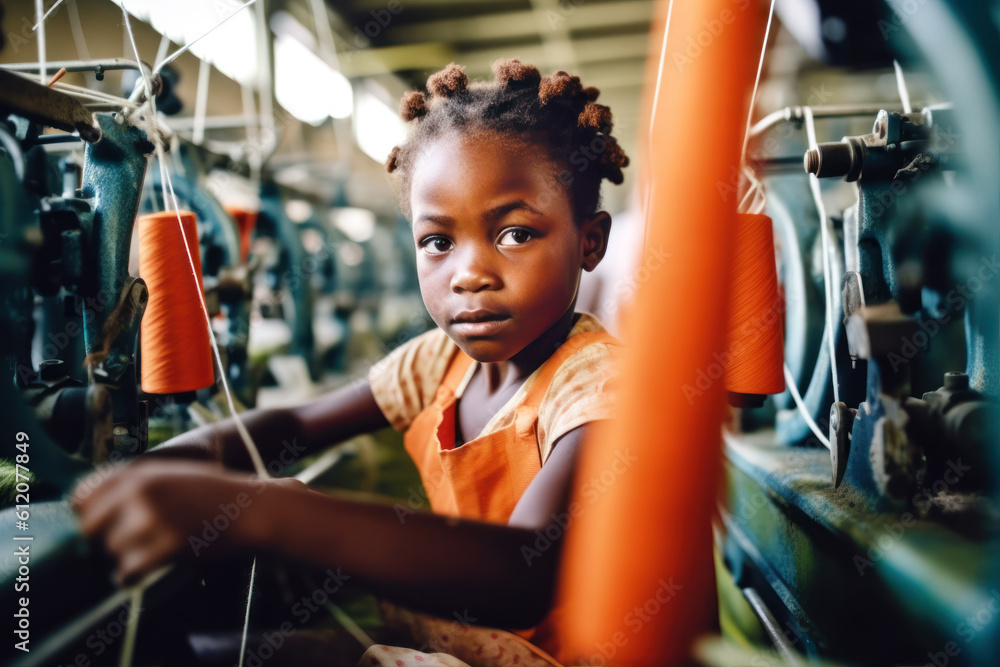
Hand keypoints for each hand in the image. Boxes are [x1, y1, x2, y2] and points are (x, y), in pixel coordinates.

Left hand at [71, 459, 306, 584]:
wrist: (251, 509)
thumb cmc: (213, 493)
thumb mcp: (170, 474)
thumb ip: (132, 485)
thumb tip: (90, 510)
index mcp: (138, 471)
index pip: (81, 496)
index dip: (88, 513)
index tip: (102, 524)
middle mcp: (139, 491)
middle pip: (90, 528)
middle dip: (103, 539)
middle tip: (127, 543)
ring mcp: (151, 518)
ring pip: (111, 551)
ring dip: (125, 557)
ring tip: (150, 551)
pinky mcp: (165, 545)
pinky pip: (128, 571)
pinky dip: (134, 575)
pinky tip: (149, 568)